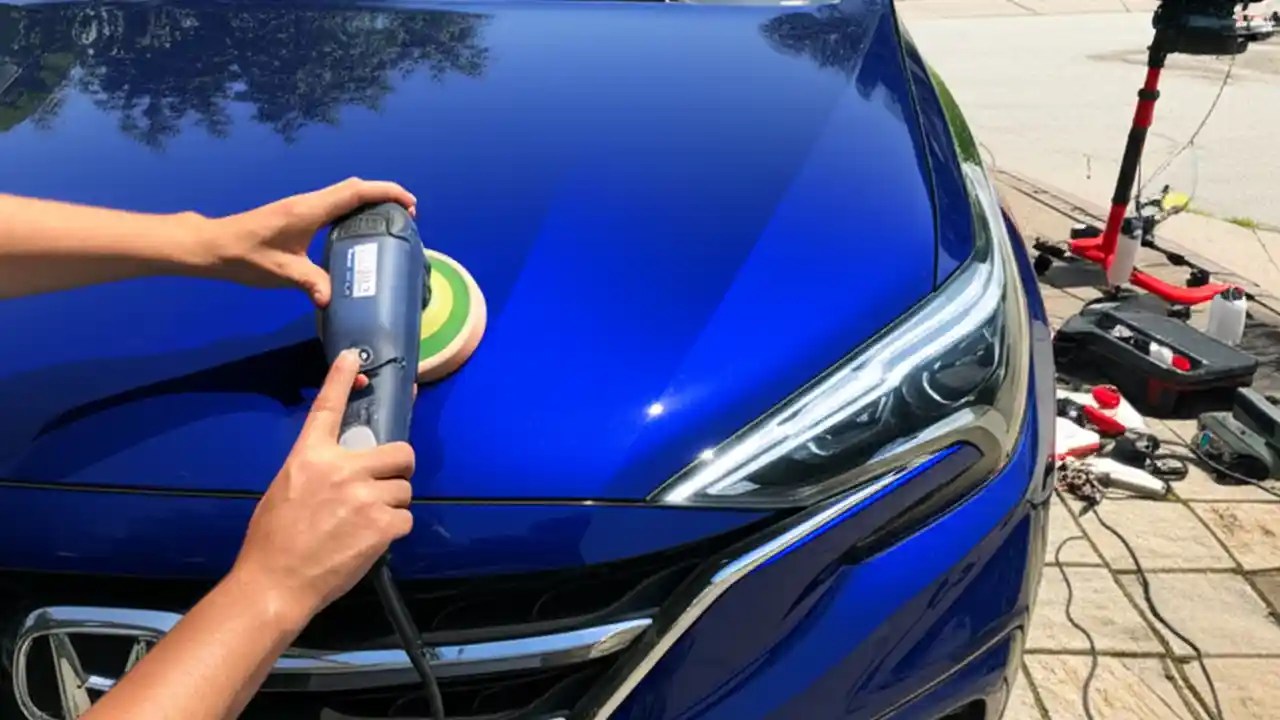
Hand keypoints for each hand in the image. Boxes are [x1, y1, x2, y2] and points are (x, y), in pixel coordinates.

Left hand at [203, 178, 416, 306]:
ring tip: (389, 222)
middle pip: (354, 188)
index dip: (386, 192)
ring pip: (344, 194)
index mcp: (309, 210)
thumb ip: (312, 284)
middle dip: (384, 194)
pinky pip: (335, 205)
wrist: (214, 246)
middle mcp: (309, 203)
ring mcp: (303, 206)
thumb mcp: (283, 273)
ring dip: (369, 201)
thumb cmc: (246, 256)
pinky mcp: (298, 214)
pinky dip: (354, 210)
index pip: (354, 192)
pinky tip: (359, 231)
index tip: (409, 203)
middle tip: (407, 215)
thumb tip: (333, 301)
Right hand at [231, 350, 415, 626]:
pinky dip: (393, 530)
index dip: (342, 378)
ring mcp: (365, 497)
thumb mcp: (286, 488)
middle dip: (400, 467)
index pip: (328, 408)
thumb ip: (317, 469)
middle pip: (400, 451)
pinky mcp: (382, 525)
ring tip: (368, 522)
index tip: (352, 357)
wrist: (275, 583)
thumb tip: (342, 466)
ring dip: (393, 504)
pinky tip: (371, 540)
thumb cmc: (274, 539)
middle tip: (387, 482)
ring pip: (404, 489)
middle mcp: (342, 469)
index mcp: (310, 457)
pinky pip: (405, 519)